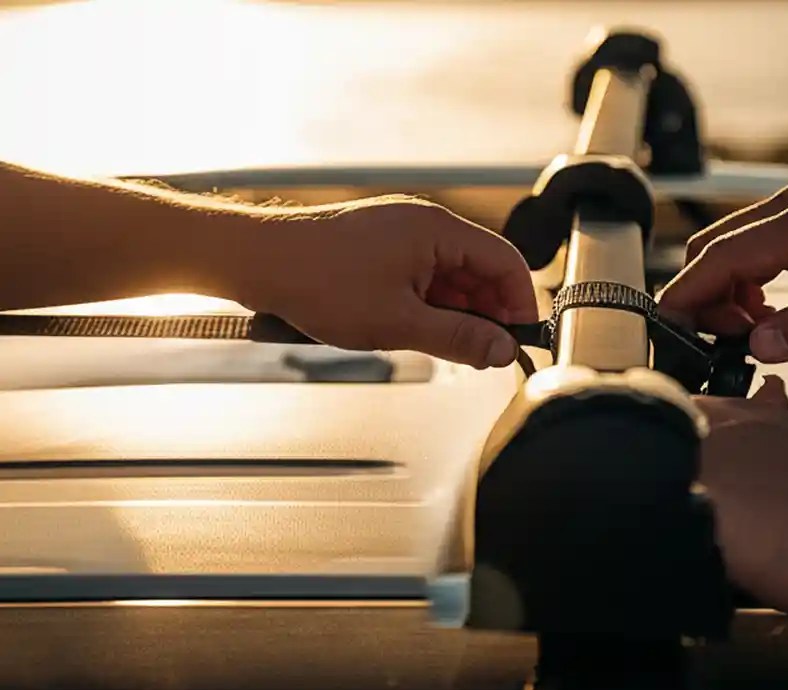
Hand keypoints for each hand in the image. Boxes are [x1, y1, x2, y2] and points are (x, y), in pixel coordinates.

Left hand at [234, 197, 536, 368]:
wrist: (254, 261)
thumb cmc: (315, 279)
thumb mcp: (397, 322)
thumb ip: (458, 338)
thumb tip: (500, 349)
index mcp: (437, 229)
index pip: (505, 261)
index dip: (519, 303)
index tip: (519, 338)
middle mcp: (424, 225)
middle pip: (480, 269)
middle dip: (487, 313)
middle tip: (483, 354)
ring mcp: (401, 235)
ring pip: (451, 277)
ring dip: (456, 313)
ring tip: (444, 347)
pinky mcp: (381, 247)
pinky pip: (423, 277)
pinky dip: (429, 305)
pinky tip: (416, 331)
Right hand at [659, 160, 787, 361]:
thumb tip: (761, 348)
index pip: (720, 258)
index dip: (688, 300)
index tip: (674, 335)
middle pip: (716, 248)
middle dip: (706, 300)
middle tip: (732, 345)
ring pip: (736, 242)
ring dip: (730, 289)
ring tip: (760, 331)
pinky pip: (762, 237)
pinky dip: (751, 274)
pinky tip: (777, 306)